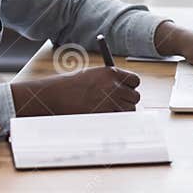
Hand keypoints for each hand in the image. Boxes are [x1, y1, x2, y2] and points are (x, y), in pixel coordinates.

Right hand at [10, 66, 140, 115]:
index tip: (126, 91)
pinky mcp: (106, 114)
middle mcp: (114, 85)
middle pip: (135, 97)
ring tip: (106, 111)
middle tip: (117, 105)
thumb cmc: (73, 86)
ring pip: (130, 110)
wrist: (56, 95)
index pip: (135, 80)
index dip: (131, 87)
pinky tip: (102, 116)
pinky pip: (119, 120)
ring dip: (122, 112)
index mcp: (111, 72)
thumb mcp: (94, 76)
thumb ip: (111, 82)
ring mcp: (110, 101)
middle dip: (128, 101)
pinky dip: (114, 120)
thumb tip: (128, 93)